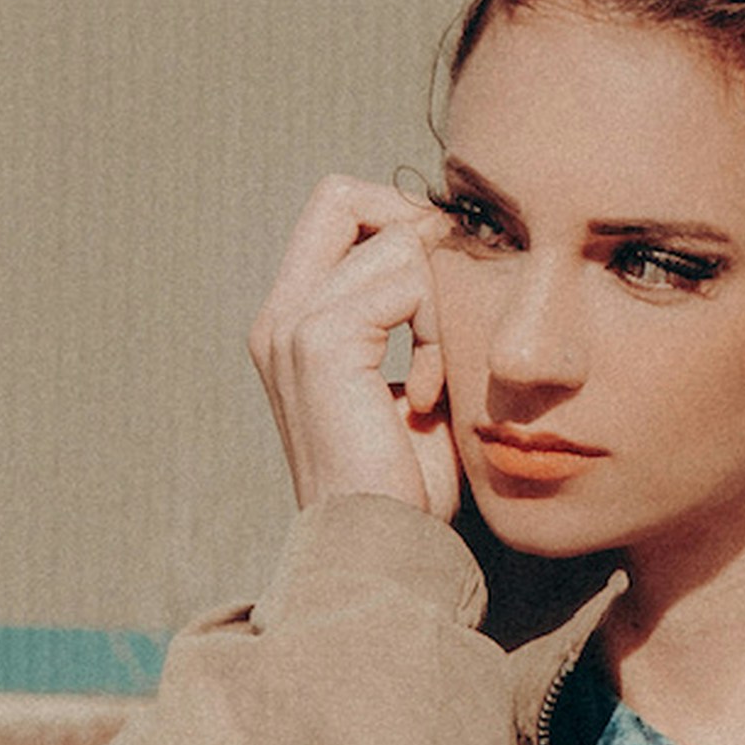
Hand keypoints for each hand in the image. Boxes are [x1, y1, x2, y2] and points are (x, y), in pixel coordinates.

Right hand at [252, 176, 460, 522]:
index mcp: (293, 323)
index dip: (400, 227)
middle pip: (342, 194)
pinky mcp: (318, 340)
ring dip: (437, 301)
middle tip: (446, 296)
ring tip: (433, 379)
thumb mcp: (418, 384)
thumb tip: (465, 257)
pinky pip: (407, 278)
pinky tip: (424, 396)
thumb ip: (422, 317)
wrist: (382, 550)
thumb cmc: (409, 486)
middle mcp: (279, 316)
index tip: (443, 296)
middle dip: (411, 226)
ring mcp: (292, 324)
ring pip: (394, 237)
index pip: (340, 213)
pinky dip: (433, 330)